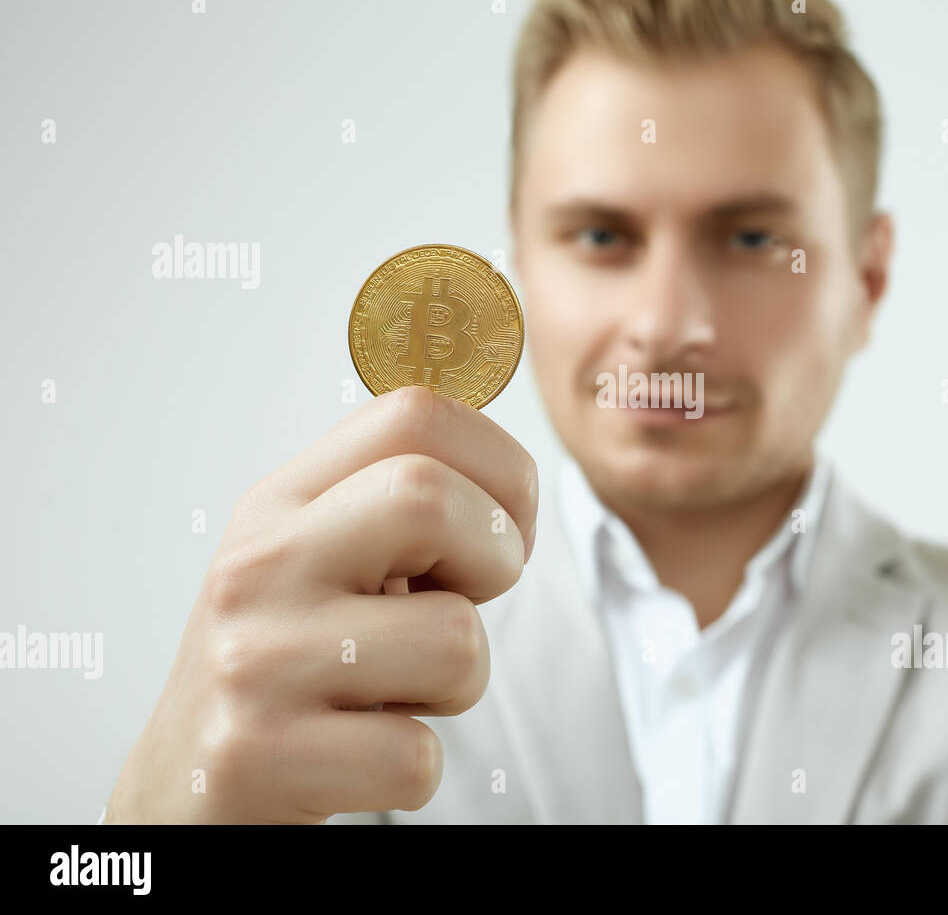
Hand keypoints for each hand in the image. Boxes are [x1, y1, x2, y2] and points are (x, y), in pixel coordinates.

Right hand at [103, 386, 537, 822]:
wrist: (182, 791)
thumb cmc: (289, 667)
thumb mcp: (321, 561)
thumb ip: (395, 505)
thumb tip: (508, 477)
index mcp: (283, 502)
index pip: (415, 414)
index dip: (502, 467)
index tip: (503, 528)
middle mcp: (260, 565)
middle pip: (428, 496)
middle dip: (496, 557)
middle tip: (465, 603)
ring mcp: (255, 658)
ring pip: (456, 641)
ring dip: (460, 683)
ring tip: (398, 692)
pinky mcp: (260, 755)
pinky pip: (416, 756)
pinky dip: (416, 769)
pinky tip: (359, 759)